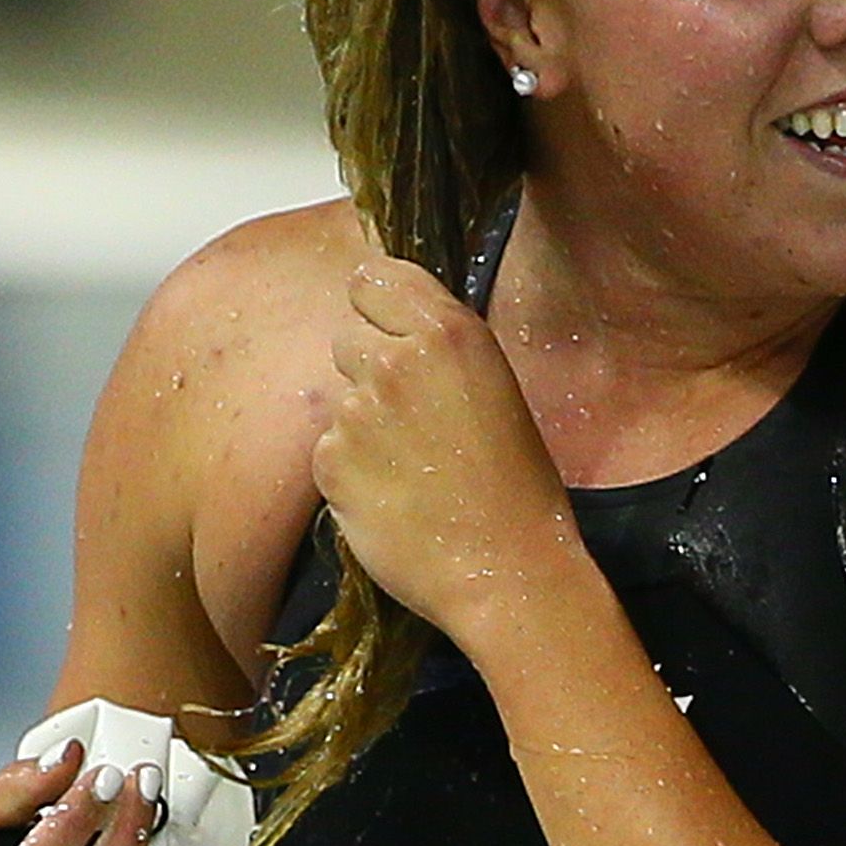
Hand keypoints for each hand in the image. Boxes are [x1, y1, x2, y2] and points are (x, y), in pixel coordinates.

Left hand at [314, 256, 583, 649]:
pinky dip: (350, 470)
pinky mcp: (330, 463)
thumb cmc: (519, 484)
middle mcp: (394, 360)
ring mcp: (356, 412)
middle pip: (347, 335)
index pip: (372, 277)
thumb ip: (440, 349)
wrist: (507, 568)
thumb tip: (394, 332)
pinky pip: (327, 450)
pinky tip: (393, 495)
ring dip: (361, 424)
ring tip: (410, 466)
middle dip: (369, 368)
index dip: (379, 307)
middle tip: (410, 416)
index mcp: (449, 332)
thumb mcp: (497, 387)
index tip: (393, 332)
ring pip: (337, 397)